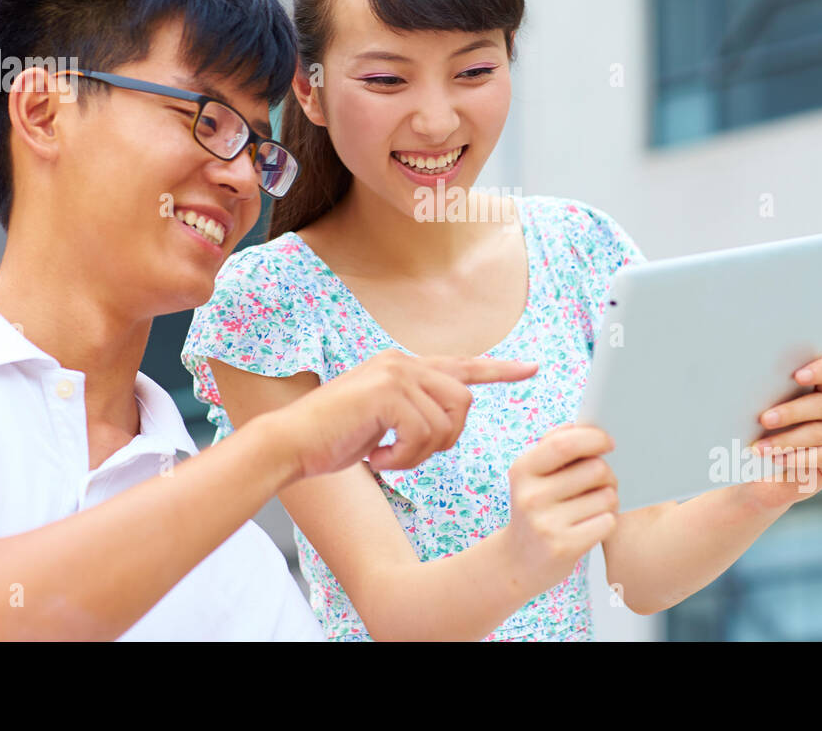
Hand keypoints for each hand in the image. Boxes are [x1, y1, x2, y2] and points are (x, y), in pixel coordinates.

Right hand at [266, 349, 538, 478]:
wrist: (290, 443)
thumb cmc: (332, 439)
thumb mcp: (382, 420)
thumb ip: (414, 411)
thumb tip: (448, 422)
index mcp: (403, 365)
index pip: (462, 365)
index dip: (499, 369)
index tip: (530, 369)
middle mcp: (402, 362)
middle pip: (463, 401)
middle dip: (447, 438)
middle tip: (410, 454)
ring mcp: (394, 374)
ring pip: (446, 422)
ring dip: (421, 453)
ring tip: (388, 457)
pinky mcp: (386, 393)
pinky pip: (423, 434)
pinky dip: (404, 458)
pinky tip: (378, 459)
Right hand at [500, 424, 619, 596]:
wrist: (517, 561)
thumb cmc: (535, 509)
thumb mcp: (533, 475)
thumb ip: (555, 446)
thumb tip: (586, 425)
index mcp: (522, 470)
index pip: (565, 443)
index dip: (593, 438)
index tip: (608, 442)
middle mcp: (530, 496)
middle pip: (595, 469)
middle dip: (608, 473)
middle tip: (603, 482)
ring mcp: (546, 524)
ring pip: (606, 496)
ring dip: (610, 499)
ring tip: (594, 506)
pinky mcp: (564, 547)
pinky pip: (607, 522)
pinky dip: (608, 521)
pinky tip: (593, 525)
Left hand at [738, 356, 821, 510]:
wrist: (759, 478)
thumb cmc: (756, 438)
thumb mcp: (755, 418)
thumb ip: (761, 401)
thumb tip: (746, 392)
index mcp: (816, 388)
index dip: (819, 370)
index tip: (797, 376)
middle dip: (791, 412)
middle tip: (764, 419)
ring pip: (818, 432)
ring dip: (786, 440)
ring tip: (760, 448)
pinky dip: (797, 459)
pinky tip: (777, 460)